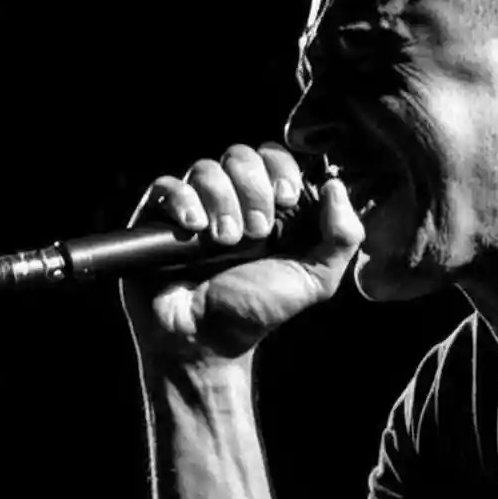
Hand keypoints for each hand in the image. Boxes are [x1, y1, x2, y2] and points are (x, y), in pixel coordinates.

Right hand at [121, 142, 363, 361]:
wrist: (205, 343)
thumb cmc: (257, 310)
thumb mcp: (315, 279)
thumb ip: (341, 236)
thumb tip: (335, 184)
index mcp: (267, 204)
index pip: (274, 156)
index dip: (281, 169)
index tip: (286, 199)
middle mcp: (230, 199)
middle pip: (240, 155)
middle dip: (253, 189)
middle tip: (256, 232)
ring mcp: (192, 206)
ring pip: (205, 169)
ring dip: (222, 202)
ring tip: (226, 241)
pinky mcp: (156, 219)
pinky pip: (166, 185)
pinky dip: (184, 201)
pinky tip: (194, 230)